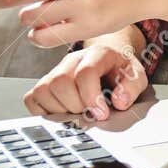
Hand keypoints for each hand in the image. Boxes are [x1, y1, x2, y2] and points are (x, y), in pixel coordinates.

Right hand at [23, 42, 148, 120]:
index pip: (85, 72)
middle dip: (76, 105)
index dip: (92, 97)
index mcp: (98, 54)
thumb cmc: (120, 71)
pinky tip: (63, 112)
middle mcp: (72, 60)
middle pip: (60, 82)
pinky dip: (44, 112)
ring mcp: (54, 71)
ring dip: (61, 109)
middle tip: (90, 113)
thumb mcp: (135, 76)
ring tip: (78, 111)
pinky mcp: (43, 84)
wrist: (109, 63)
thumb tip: (119, 101)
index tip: (101, 114)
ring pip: (43, 91)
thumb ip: (132, 87)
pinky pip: (31, 99)